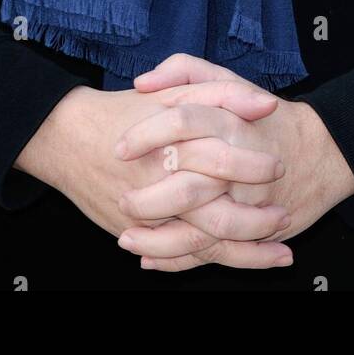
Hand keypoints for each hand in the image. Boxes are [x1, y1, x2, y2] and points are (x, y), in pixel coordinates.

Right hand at [14, 78, 294, 267]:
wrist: (69, 137)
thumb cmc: (126, 110)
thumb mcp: (175, 92)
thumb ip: (222, 92)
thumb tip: (266, 103)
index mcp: (174, 141)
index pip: (223, 157)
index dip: (254, 166)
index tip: (280, 167)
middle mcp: (162, 181)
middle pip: (218, 213)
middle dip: (256, 220)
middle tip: (284, 215)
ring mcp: (149, 214)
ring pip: (204, 243)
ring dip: (245, 251)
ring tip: (280, 252)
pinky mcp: (137, 234)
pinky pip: (180, 257)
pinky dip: (212, 262)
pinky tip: (240, 261)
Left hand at [119, 54, 353, 270]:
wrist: (321, 152)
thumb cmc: (262, 115)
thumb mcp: (227, 80)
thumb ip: (183, 70)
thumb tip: (141, 83)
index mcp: (229, 120)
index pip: (181, 123)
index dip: (146, 135)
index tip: (118, 148)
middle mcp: (238, 164)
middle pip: (189, 187)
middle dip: (150, 200)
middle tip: (121, 200)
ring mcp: (248, 203)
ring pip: (202, 230)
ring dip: (161, 239)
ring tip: (125, 239)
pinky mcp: (254, 230)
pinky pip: (217, 252)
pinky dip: (181, 260)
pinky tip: (150, 259)